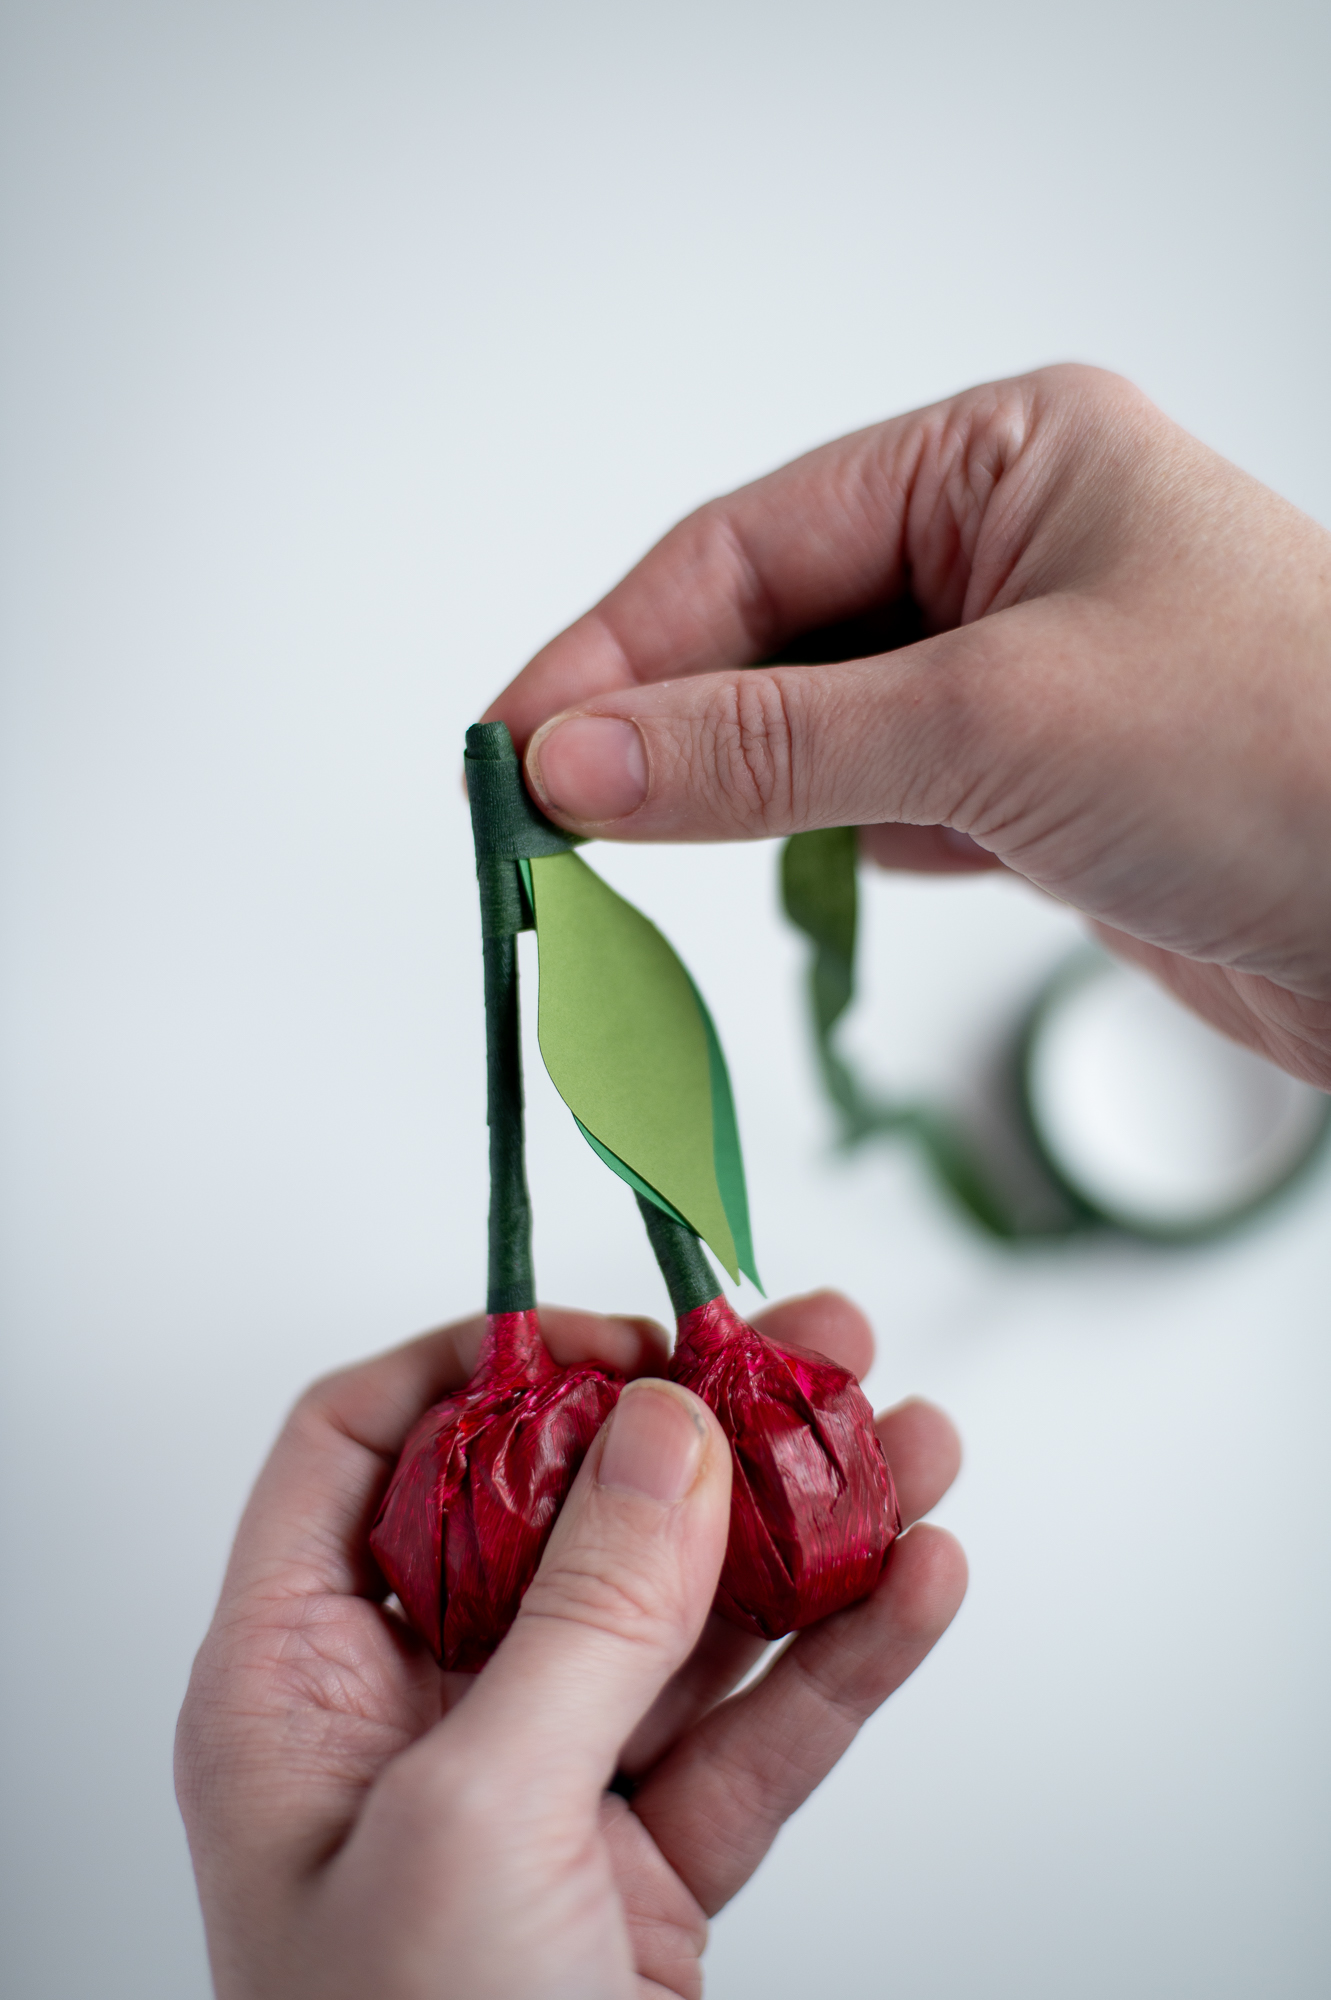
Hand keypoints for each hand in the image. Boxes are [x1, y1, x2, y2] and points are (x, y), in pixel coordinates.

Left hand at [176, 1296, 964, 1999]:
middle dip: (703, 1423)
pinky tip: (917, 1583)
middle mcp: (418, 1716)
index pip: (367, 1449)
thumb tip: (665, 1426)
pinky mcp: (649, 1872)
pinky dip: (842, 1663)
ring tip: (915, 1440)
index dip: (486, 1361)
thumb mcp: (473, 1820)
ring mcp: (544, 1792)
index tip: (619, 1327)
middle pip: (564, 1513)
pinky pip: (754, 1736)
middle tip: (816, 1346)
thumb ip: (581, 1615)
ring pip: (685, 1615)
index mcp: (302, 1682)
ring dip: (806, 1525)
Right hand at [486, 365, 1330, 1087]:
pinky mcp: (1039, 783)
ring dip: (720, 785)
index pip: (750, 545)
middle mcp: (1009, 549)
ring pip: (815, 720)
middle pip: (769, 628)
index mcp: (1006, 457)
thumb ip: (765, 745)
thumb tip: (569, 758)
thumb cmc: (1284, 759)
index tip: (510, 746)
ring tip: (613, 851)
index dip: (612, 648)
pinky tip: (762, 870)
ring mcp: (1024, 670)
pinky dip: (809, 839)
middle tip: (539, 813)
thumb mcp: (992, 725)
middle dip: (653, 720)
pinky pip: (875, 796)